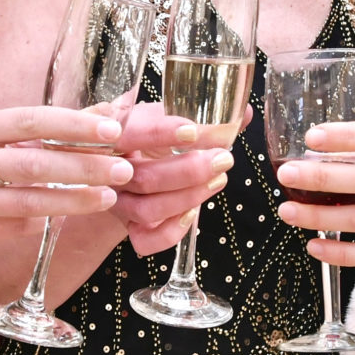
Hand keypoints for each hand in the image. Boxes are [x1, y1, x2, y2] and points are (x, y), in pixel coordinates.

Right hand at [0, 106, 134, 261]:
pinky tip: (62, 214)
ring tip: (108, 196)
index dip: (72, 125)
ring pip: (27, 202)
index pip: (30, 121)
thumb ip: (46, 128)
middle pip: (32, 164)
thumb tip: (107, 111)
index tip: (111, 130)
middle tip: (123, 169)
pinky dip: (42, 221)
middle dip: (83, 166)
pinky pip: (14, 228)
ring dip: (73, 199)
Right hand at [111, 101, 246, 255]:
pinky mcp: (128, 226)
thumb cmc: (144, 133)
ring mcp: (117, 202)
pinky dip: (172, 231)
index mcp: (112, 136)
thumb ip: (198, 115)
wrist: (116, 161)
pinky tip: (193, 212)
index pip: (131, 135)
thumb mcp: (163, 115)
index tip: (193, 131)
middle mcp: (109, 171)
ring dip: (188, 197)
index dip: (161, 134)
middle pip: (143, 178)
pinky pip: (145, 241)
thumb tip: (245, 113)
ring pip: (147, 210)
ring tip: (218, 179)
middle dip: (188, 171)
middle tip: (222, 158)